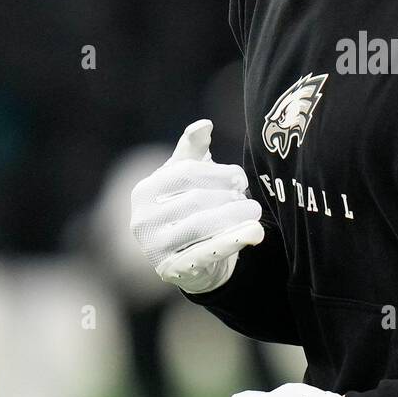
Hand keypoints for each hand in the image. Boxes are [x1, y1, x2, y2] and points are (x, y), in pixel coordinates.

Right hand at [129, 119, 263, 293]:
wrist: (189, 255)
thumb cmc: (187, 206)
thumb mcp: (186, 175)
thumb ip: (193, 149)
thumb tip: (204, 125)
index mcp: (144, 191)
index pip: (186, 173)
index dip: (218, 173)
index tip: (241, 178)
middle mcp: (142, 220)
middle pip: (195, 200)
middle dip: (229, 197)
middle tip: (251, 200)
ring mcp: (153, 248)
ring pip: (201, 226)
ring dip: (235, 217)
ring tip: (256, 213)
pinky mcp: (172, 271)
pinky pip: (206, 253)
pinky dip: (233, 241)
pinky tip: (254, 233)